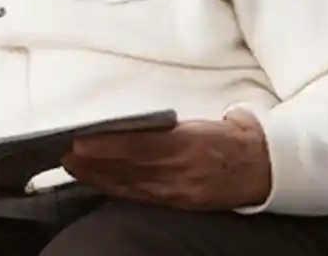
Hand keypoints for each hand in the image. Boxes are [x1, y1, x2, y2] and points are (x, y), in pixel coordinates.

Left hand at [60, 109, 271, 210]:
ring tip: (73, 166)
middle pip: (129, 169)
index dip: (106, 147)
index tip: (79, 141)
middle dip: (93, 163)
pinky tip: (99, 182)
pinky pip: (142, 197)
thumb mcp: (197, 124)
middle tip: (64, 153)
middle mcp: (183, 172)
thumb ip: (162, 129)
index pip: (138, 147)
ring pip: (131, 185)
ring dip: (98, 177)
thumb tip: (123, 129)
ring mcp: (181, 191)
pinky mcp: (181, 203)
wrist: (263, 166)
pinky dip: (117, 189)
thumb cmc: (227, 138)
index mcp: (187, 144)